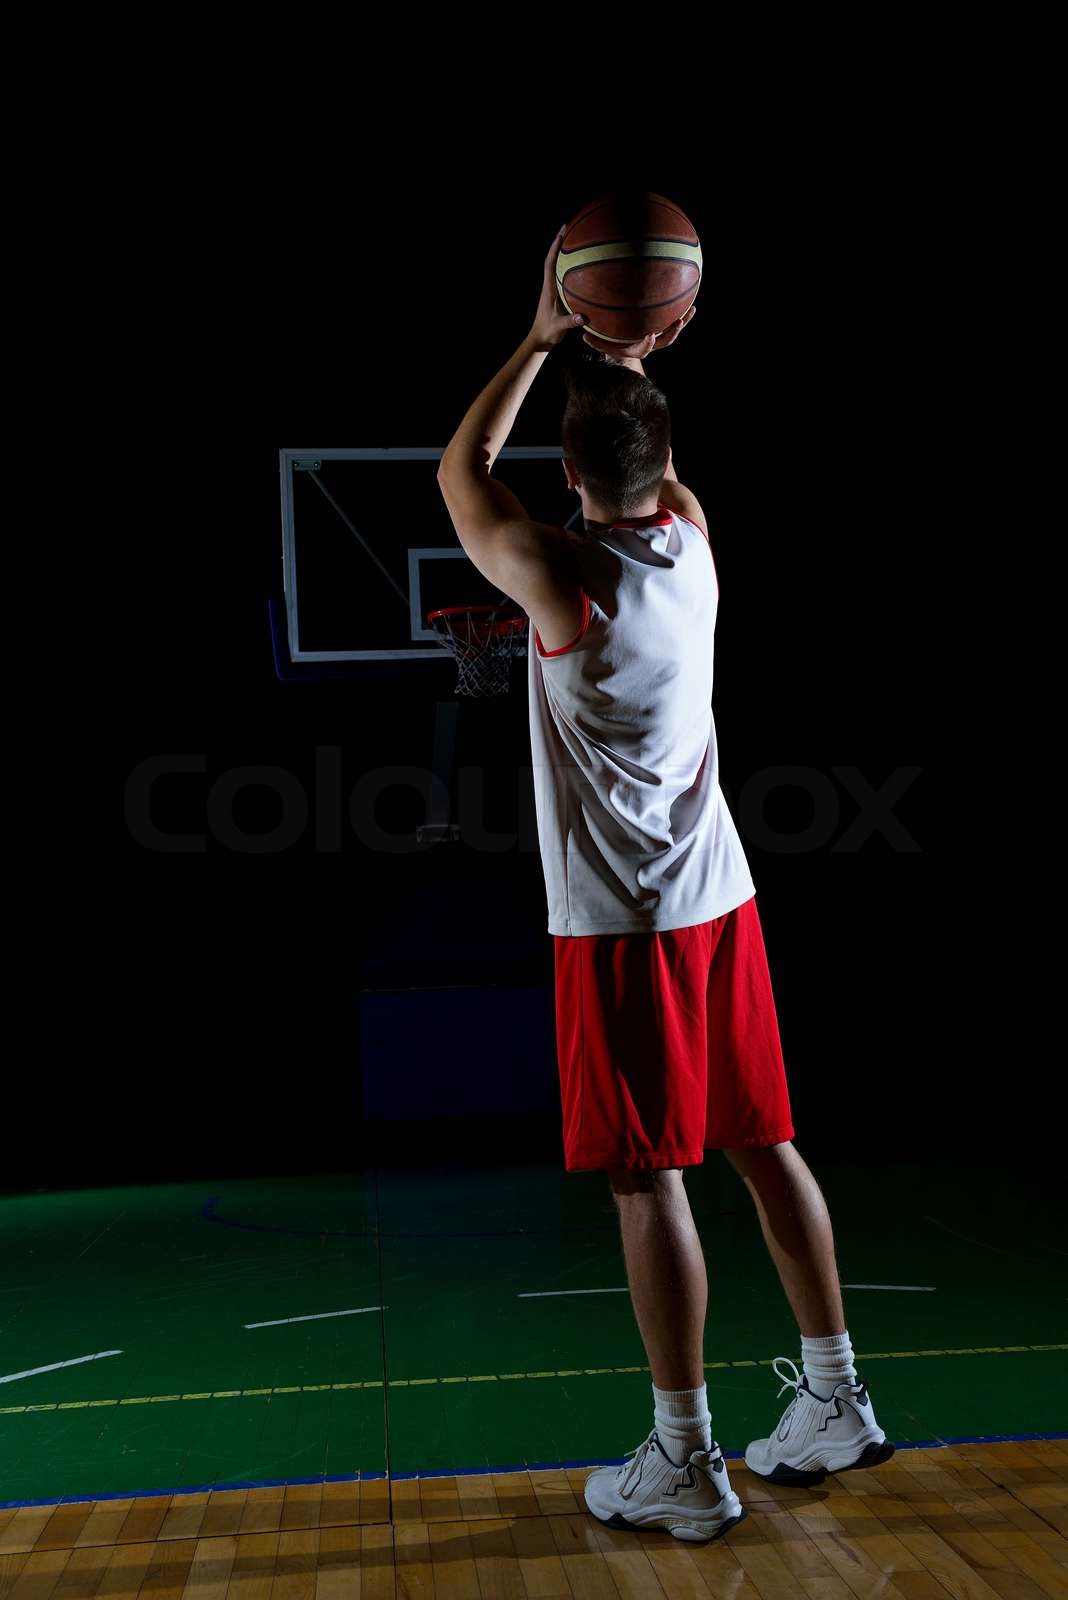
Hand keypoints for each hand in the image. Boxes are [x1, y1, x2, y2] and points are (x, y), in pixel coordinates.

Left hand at [529, 226, 587, 351]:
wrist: (540, 339)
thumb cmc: (548, 333)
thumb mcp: (559, 327)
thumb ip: (570, 322)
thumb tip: (583, 317)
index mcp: (548, 289)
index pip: (550, 263)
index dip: (555, 248)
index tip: (562, 233)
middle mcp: (550, 285)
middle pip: (554, 259)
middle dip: (560, 242)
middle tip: (570, 227)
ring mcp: (553, 289)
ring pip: (558, 265)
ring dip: (565, 252)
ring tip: (576, 238)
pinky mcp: (558, 294)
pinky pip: (565, 275)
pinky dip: (572, 266)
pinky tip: (582, 262)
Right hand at [582, 305, 696, 358]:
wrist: (621, 345)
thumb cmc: (608, 342)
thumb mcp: (600, 342)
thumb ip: (594, 340)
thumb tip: (583, 334)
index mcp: (635, 349)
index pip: (643, 349)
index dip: (648, 343)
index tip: (650, 334)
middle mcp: (649, 345)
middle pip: (664, 342)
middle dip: (671, 333)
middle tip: (677, 322)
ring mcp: (657, 337)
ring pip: (672, 332)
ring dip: (682, 323)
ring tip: (690, 311)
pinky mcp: (661, 328)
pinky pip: (673, 321)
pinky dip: (682, 314)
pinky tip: (690, 302)